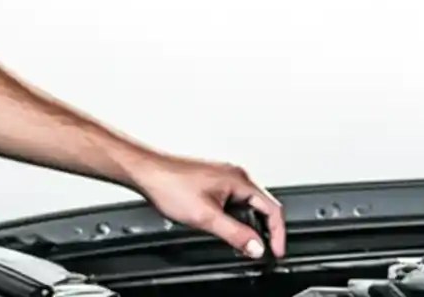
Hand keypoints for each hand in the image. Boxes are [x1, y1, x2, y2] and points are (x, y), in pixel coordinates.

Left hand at [131, 153, 285, 259]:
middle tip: (258, 250)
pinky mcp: (211, 182)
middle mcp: (234, 176)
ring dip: (246, 225)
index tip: (276, 251)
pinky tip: (222, 228)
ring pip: (245, 205)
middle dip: (262, 231)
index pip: (273, 209)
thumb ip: (235, 234)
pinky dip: (233, 218)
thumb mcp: (207, 217)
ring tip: (240, 242)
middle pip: (261, 207)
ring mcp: (222, 178)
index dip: (278, 234)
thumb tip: (257, 247)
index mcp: (239, 180)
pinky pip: (232, 202)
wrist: (146, 172)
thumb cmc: (169, 184)